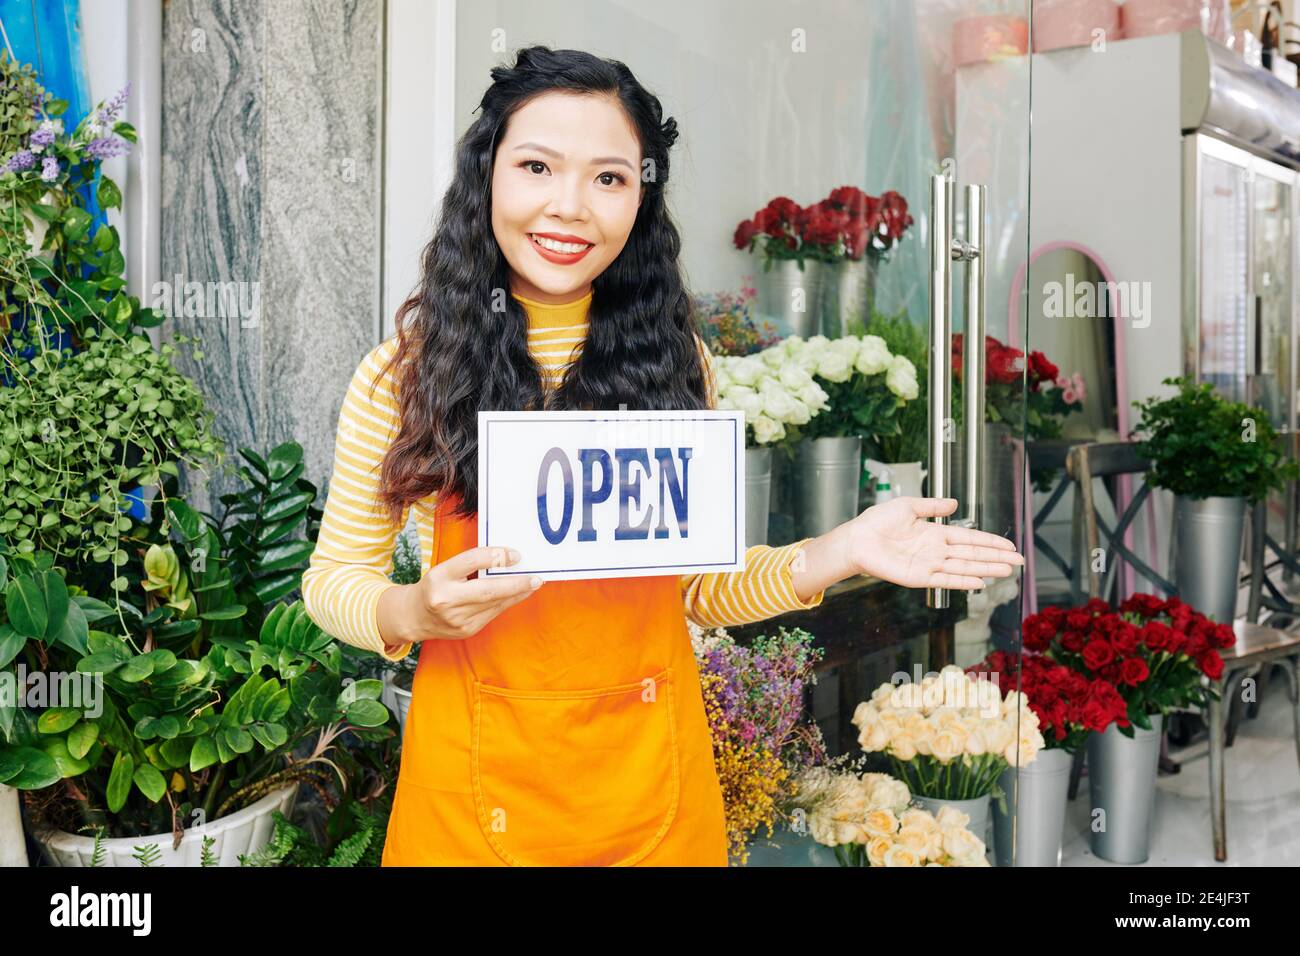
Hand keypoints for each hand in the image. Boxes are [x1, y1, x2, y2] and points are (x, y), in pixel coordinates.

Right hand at [379, 546, 542, 645]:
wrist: (414, 617)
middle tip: (536, 577)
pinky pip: (494, 613)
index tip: (515, 554)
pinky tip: (520, 594)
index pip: (470, 561)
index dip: (495, 556)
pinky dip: (509, 602)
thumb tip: (507, 559)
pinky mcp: (467, 630)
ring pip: (494, 603)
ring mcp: (457, 618)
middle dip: (515, 583)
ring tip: (534, 583)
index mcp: (439, 577)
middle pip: (487, 589)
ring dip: (518, 593)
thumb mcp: (445, 569)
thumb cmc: (435, 586)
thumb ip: (471, 565)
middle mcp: (446, 599)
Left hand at [841, 496, 1023, 589]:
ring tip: (1007, 571)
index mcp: (935, 533)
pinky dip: (963, 582)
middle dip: (997, 557)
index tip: (1009, 545)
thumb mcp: (908, 506)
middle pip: (973, 554)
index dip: (990, 542)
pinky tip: (980, 582)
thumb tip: (954, 503)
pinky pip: (946, 581)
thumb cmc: (877, 521)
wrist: (857, 539)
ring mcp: (930, 565)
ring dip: (986, 569)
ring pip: (965, 568)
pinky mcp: (919, 578)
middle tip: (1020, 561)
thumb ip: (932, 506)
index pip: (970, 538)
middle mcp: (936, 550)